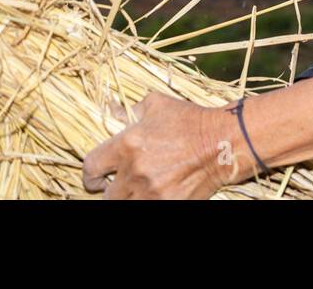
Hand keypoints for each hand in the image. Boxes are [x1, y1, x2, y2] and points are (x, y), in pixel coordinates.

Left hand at [82, 92, 228, 198]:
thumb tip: (112, 112)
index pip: (92, 167)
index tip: (95, 178)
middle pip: (107, 195)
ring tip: (136, 192)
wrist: (223, 142)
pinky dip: (149, 202)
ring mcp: (152, 192)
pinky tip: (154, 196)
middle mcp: (135, 172)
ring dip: (128, 199)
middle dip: (110, 191)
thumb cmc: (191, 120)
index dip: (89, 175)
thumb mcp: (158, 104)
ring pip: (125, 205)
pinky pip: (149, 208)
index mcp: (127, 145)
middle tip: (117, 187)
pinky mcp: (169, 204)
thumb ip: (132, 110)